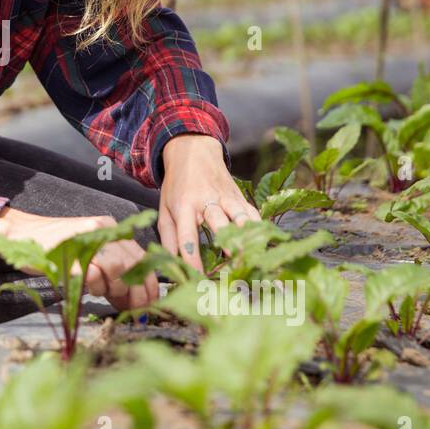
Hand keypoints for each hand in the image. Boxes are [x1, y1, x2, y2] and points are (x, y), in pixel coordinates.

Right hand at [0, 208, 159, 310]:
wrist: (21, 233)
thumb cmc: (56, 249)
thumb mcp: (90, 255)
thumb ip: (112, 272)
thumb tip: (135, 298)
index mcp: (110, 228)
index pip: (142, 257)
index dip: (150, 283)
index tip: (151, 303)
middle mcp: (102, 228)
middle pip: (132, 264)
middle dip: (133, 291)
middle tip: (127, 306)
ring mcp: (85, 238)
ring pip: (116, 267)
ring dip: (111, 287)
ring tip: (98, 291)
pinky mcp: (69, 251)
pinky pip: (91, 273)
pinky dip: (92, 285)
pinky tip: (85, 286)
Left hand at [158, 134, 259, 272]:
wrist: (193, 151)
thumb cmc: (177, 185)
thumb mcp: (164, 208)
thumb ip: (168, 238)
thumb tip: (172, 264)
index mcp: (184, 205)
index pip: (187, 234)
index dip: (192, 257)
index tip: (197, 277)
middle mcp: (206, 201)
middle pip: (218, 222)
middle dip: (227, 242)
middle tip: (233, 263)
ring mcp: (225, 197)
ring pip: (240, 215)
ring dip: (248, 234)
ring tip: (254, 252)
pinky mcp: (239, 196)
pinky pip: (252, 212)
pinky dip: (259, 226)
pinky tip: (265, 241)